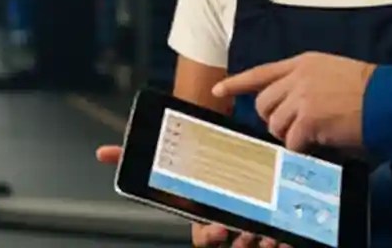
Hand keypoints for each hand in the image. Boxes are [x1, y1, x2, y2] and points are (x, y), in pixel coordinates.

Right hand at [95, 146, 289, 246]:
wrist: (227, 151)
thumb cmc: (200, 163)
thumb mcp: (171, 160)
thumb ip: (133, 157)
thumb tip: (101, 154)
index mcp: (203, 214)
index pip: (204, 236)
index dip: (212, 234)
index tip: (220, 225)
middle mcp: (226, 222)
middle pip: (234, 242)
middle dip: (242, 240)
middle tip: (251, 229)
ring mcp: (249, 225)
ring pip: (257, 242)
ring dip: (265, 238)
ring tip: (274, 228)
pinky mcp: (273, 220)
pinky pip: (281, 235)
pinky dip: (286, 234)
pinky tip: (290, 227)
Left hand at [212, 52, 375, 151]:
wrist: (388, 100)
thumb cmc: (368, 91)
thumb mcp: (332, 74)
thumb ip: (306, 87)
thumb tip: (292, 112)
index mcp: (303, 63)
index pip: (261, 73)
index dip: (237, 83)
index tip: (219, 90)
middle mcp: (297, 77)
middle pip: (264, 103)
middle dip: (273, 120)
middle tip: (293, 130)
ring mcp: (301, 97)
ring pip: (275, 124)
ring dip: (290, 135)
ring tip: (312, 135)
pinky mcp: (308, 118)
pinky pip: (293, 141)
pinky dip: (303, 148)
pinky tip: (319, 143)